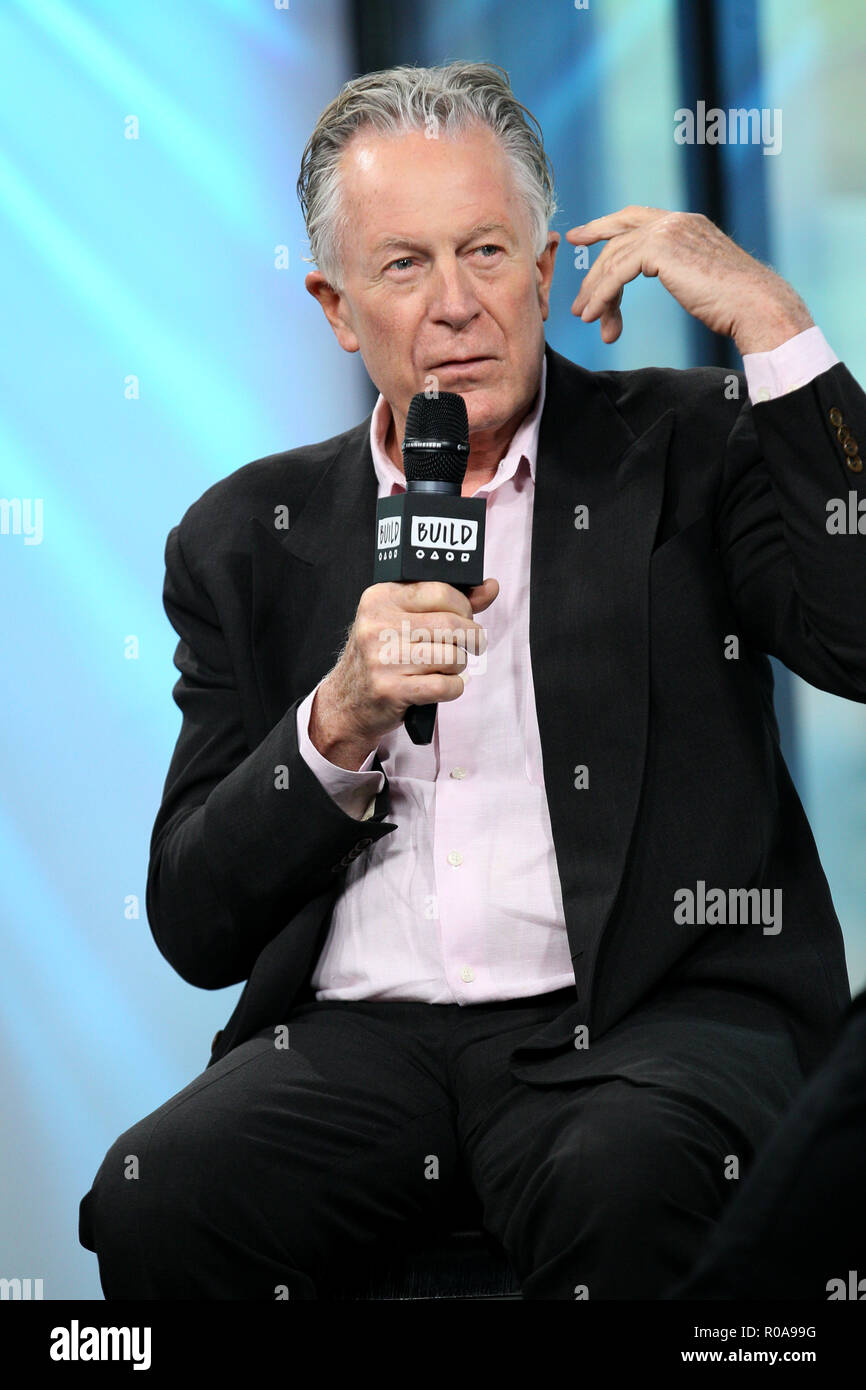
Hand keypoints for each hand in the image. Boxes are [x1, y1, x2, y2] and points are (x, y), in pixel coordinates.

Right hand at [309, 578, 498, 768]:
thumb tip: (490, 587)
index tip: (466, 619)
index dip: (464, 607)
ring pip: (452, 656)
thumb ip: (448, 602)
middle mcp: (378, 625)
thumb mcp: (402, 620)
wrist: (348, 703)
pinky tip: (441, 686)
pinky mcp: (391, 689)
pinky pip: (446, 686)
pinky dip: (453, 688)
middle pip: (452, 625)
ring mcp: (383, 658)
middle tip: (471, 645)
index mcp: (380, 598)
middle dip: (472, 638)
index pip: (441, 592)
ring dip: (459, 665)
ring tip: (446, 667)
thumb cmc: (382, 657)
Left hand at [566, 206, 812, 354]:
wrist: (755, 305)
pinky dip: (601, 296)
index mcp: (685, 222)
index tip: (579, 237)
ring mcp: (667, 231)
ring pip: (614, 260)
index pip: (633, 217)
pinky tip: (593, 317)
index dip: (604, 226)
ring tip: (586, 319)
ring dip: (597, 294)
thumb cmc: (735, 303)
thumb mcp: (699, 277)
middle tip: (579, 303)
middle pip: (617, 241)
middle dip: (594, 273)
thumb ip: (676, 267)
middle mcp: (675, 220)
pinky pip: (616, 273)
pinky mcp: (660, 249)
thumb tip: (661, 274)